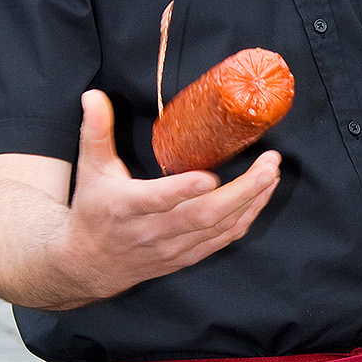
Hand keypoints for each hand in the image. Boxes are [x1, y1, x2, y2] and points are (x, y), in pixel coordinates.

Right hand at [54, 90, 280, 300]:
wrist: (91, 265)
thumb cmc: (93, 211)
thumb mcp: (90, 170)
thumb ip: (95, 132)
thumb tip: (93, 96)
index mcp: (126, 207)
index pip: (157, 200)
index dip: (184, 191)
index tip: (211, 177)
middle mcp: (152, 231)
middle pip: (202, 215)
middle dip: (241, 192)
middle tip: (268, 165)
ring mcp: (173, 247)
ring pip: (219, 228)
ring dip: (251, 201)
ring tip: (272, 173)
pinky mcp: (187, 256)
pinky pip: (224, 239)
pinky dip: (247, 217)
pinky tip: (262, 195)